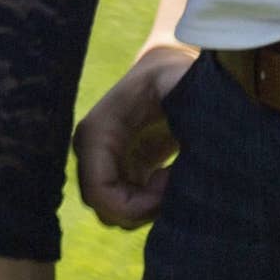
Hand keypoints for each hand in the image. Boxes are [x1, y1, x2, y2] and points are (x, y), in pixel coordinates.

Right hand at [75, 43, 201, 228]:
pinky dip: (151, 204)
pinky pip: (125, 204)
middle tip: (176, 184)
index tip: (172, 181)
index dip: (139, 205)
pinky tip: (171, 180)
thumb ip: (182, 112)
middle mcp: (90, 152)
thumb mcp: (180, 87)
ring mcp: (102, 162)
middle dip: (145, 208)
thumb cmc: (177, 76)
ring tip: (175, 180)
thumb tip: (189, 152)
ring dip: (148, 208)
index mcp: (96, 134)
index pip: (100, 195)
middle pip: (107, 209)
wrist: (170, 68)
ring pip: (116, 211)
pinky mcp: (119, 169)